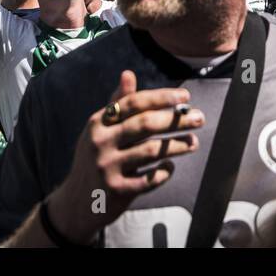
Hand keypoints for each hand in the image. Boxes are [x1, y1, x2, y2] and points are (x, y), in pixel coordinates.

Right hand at [44, 71, 202, 242]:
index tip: (185, 96)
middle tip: (199, 118)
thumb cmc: (95, 158)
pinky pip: (149, 178)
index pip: (134, 103)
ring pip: (152, 150)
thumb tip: (128, 73)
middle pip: (146, 124)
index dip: (162, 97)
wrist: (76, 202)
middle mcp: (101, 142)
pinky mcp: (117, 190)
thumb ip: (117, 104)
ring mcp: (108, 166)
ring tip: (193, 142)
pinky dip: (164, 171)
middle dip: (177, 120)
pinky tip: (170, 166)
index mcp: (98, 123)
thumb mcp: (100, 130)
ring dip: (178, 145)